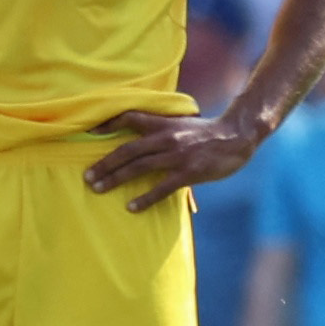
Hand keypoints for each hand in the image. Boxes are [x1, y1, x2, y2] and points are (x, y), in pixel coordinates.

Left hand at [83, 107, 262, 212]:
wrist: (237, 137)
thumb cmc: (209, 133)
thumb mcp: (183, 123)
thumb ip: (162, 129)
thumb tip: (140, 140)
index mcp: (164, 123)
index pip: (130, 118)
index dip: (108, 123)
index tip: (89, 132)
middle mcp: (167, 137)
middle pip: (127, 150)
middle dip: (104, 164)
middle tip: (87, 177)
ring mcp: (177, 155)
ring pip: (138, 167)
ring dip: (115, 178)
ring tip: (97, 189)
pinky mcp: (189, 172)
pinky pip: (161, 187)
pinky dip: (145, 199)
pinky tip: (131, 207)